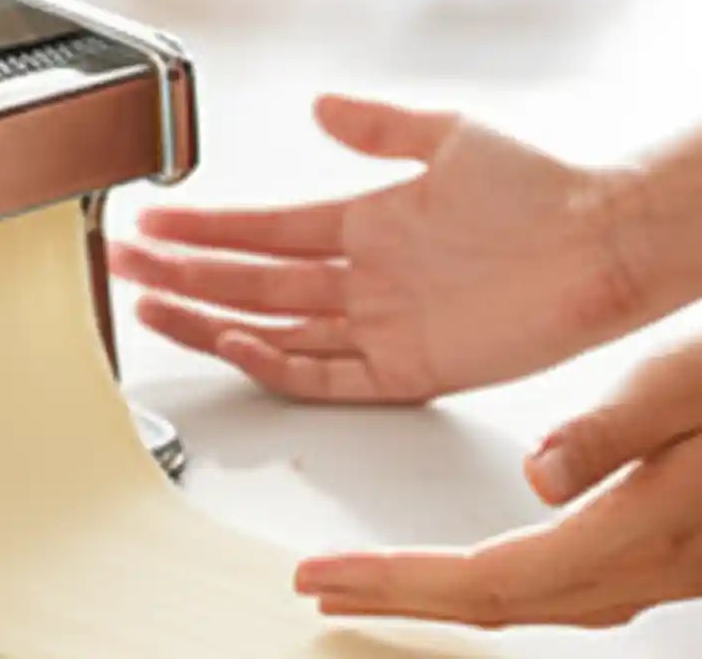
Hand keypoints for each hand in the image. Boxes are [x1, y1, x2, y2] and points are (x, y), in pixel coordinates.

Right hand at [110, 94, 647, 401]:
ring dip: (208, 317)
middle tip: (126, 264)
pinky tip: (231, 342)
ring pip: (272, 328)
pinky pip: (325, 372)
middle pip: (251, 281)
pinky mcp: (406, 369)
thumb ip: (379, 127)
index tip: (155, 220)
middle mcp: (361, 282)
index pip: (263, 232)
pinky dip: (275, 362)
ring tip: (150, 307)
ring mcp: (378, 327)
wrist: (605, 240)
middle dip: (183, 271)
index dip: (205, 226)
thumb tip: (321, 106)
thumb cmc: (540, 190)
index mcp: (364, 227)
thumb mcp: (450, 139)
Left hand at [294, 339, 701, 627]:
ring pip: (529, 604)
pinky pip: (566, 592)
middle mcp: (646, 569)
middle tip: (321, 587)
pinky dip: (501, 587)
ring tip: (375, 581)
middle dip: (398, 597)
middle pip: (494, 605)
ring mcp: (664, 576)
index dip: (394, 583)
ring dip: (443, 595)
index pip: (484, 578)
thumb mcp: (699, 381)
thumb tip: (539, 476)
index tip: (321, 576)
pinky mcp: (672, 560)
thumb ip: (621, 429)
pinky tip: (487, 576)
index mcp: (638, 528)